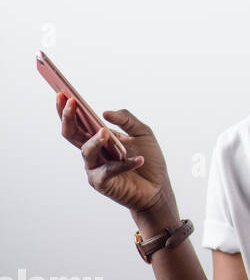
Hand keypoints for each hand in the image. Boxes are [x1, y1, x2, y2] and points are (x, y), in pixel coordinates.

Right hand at [56, 94, 174, 219]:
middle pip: (71, 133)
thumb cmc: (149, 159)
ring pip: (86, 151)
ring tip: (105, 132)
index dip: (67, 108)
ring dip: (95, 140)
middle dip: (68, 117)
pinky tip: (139, 159)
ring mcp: (94, 167)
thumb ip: (127, 120)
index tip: (62, 92)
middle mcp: (93, 151)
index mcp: (99, 137)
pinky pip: (110, 170)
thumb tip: (105, 112)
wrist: (158, 187)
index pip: (78, 122)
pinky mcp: (102, 183)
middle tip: (70, 102)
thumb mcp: (143, 133)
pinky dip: (126, 164)